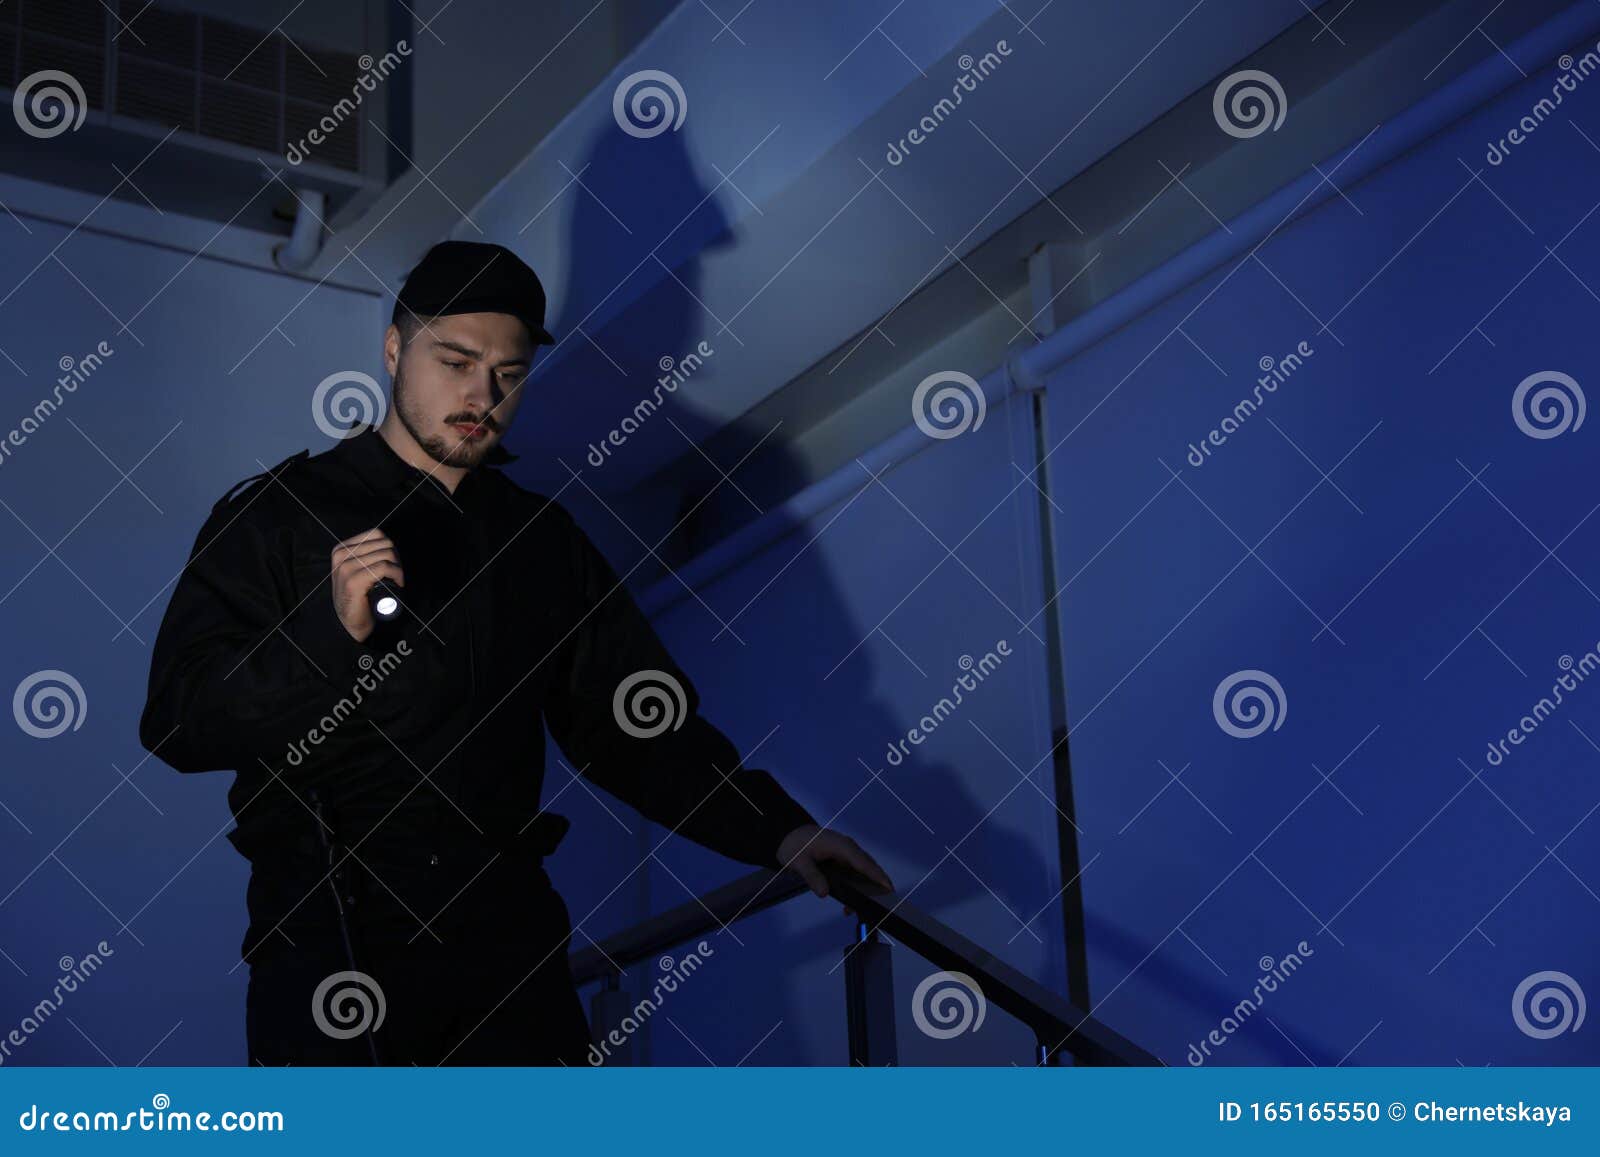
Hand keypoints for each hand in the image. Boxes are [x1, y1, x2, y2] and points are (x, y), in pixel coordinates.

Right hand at [330, 528, 404, 642]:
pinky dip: (397, 574)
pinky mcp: (354, 580)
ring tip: (397, 580)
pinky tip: (398, 584)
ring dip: (398, 568)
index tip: (394, 563)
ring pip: (387, 554)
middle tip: (397, 574)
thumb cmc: (358, 597)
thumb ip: (366, 555)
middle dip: (397, 558)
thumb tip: (389, 543)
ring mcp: (346, 567)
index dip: (391, 547)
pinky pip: (385, 567)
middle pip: (384, 543)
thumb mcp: (357, 570)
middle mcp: (341, 555)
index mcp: (341, 549)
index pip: (376, 534)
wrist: (349, 624)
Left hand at [777, 824, 893, 899]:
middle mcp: (848, 848)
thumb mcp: (799, 862)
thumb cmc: (795, 845)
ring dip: (865, 890)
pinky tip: (848, 905)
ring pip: (864, 872)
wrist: (790, 835)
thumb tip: (824, 893)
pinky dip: (857, 888)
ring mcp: (848, 853)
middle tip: (881, 906)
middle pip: (869, 867)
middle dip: (876, 886)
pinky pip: (856, 873)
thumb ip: (812, 876)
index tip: (888, 888)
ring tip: (858, 910)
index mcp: (841, 845)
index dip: (876, 875)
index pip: (863, 861)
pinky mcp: (844, 860)